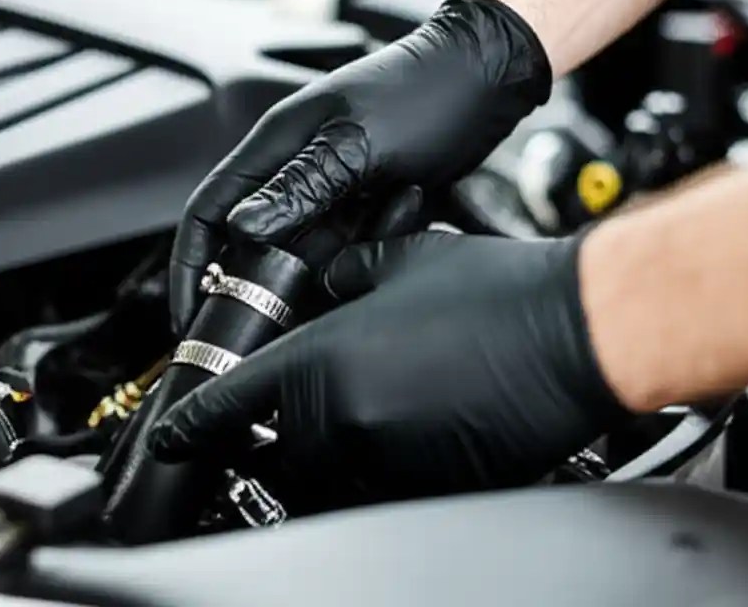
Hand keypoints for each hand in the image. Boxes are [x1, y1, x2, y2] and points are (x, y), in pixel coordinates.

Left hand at [149, 231, 630, 504]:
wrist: (573, 334)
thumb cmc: (497, 292)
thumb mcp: (401, 259)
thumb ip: (343, 273)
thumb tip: (323, 283)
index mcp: (325, 361)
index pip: (231, 404)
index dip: (194, 424)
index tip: (174, 436)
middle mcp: (347, 419)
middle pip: (278, 453)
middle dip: (275, 440)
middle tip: (293, 417)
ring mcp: (390, 459)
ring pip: (329, 476)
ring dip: (328, 456)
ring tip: (364, 419)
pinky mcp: (433, 483)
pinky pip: (384, 487)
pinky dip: (380, 467)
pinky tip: (412, 429)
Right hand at [170, 0, 552, 332]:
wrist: (488, 76)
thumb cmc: (424, 90)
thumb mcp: (359, 142)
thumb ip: (300, 186)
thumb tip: (240, 229)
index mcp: (274, 149)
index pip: (208, 214)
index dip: (192, 268)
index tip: (188, 322)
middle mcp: (294, 175)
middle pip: (254, 249)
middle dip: (265, 288)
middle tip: (279, 330)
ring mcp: (330, 195)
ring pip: (308, 258)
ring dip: (337, 268)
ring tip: (376, 248)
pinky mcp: (365, 209)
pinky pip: (351, 252)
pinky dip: (372, 251)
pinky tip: (409, 214)